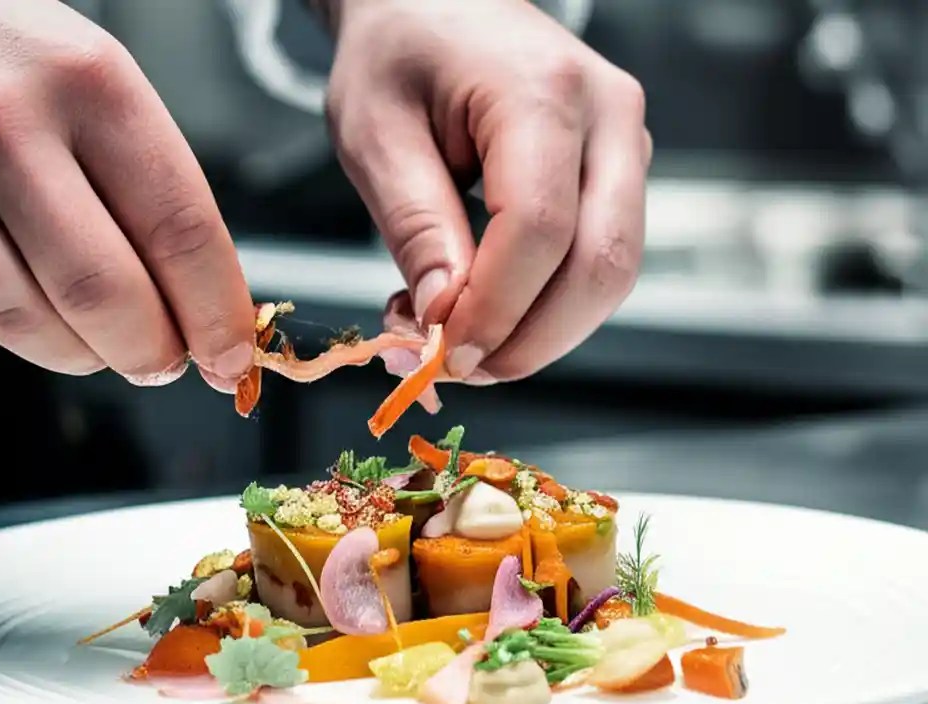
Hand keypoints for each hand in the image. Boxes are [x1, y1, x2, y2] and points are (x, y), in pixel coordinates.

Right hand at [0, 0, 253, 388]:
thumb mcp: (90, 74)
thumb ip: (145, 179)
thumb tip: (196, 299)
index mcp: (86, 79)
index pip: (180, 228)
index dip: (215, 313)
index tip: (229, 354)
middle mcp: (1, 123)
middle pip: (103, 292)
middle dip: (151, 353)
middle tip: (164, 361)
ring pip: (24, 321)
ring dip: (79, 354)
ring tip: (96, 343)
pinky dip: (2, 328)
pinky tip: (17, 297)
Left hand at [322, 0, 650, 381]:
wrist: (431, 1)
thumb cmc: (396, 55)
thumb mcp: (375, 135)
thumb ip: (416, 226)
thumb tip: (447, 320)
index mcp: (543, 91)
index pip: (540, 228)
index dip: (495, 308)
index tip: (440, 352)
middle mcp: (608, 114)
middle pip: (603, 263)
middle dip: (530, 339)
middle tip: (455, 370)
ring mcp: (625, 141)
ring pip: (613, 272)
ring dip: (541, 331)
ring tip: (459, 342)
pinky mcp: (619, 170)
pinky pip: (600, 257)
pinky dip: (548, 304)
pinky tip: (487, 311)